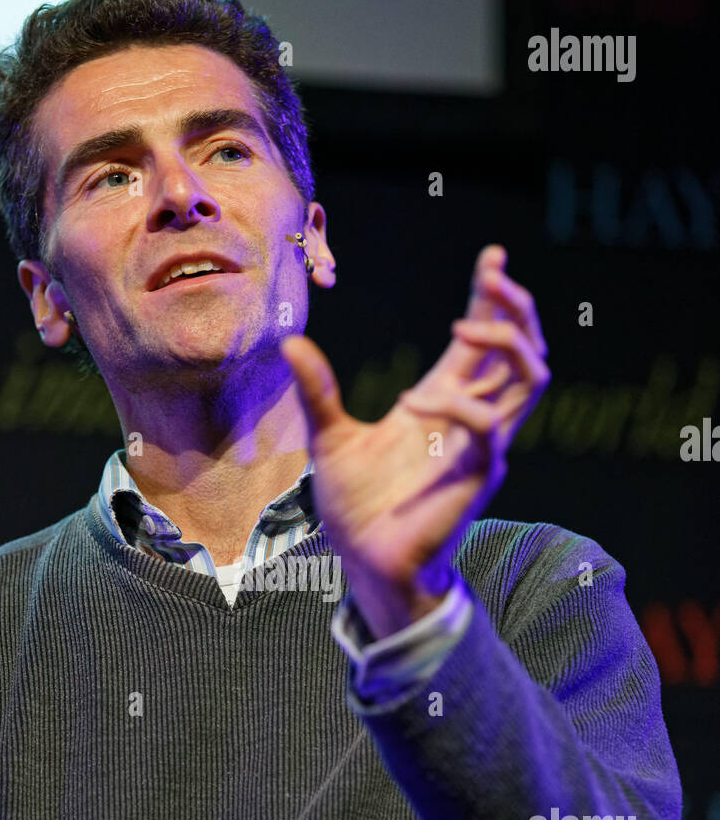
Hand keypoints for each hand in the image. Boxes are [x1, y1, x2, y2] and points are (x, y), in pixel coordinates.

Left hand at [279, 245, 550, 639]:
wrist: (366, 563)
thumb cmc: (356, 507)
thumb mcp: (328, 438)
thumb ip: (318, 390)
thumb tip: (289, 341)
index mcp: (442, 402)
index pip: (483, 340)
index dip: (492, 298)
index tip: (491, 256)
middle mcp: (471, 418)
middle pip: (523, 348)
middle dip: (514, 306)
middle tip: (492, 275)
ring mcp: (482, 445)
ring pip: (530, 377)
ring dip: (507, 340)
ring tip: (463, 324)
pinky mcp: (479, 474)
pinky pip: (488, 426)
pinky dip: (457, 404)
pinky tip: (414, 402)